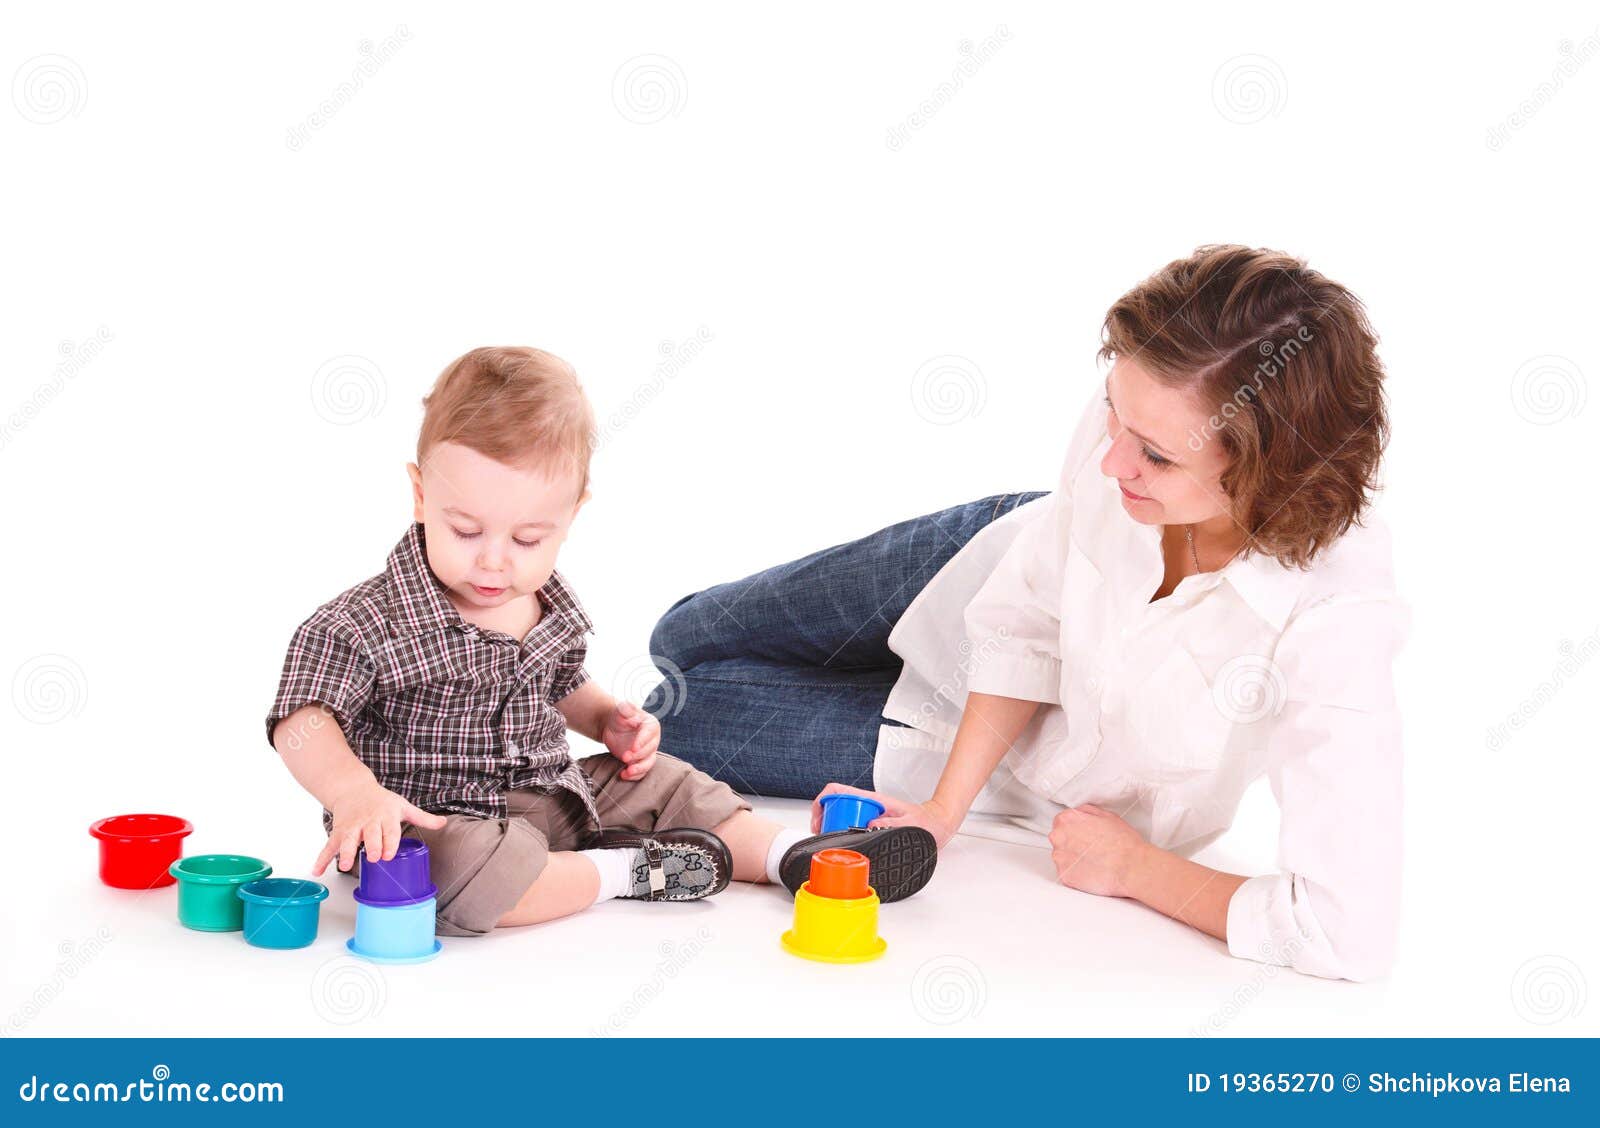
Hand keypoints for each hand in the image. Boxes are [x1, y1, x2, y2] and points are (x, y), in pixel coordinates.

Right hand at [314, 779, 446, 876]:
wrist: (354, 789)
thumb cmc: (382, 801)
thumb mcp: (403, 806)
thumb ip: (422, 818)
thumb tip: (444, 823)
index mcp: (386, 816)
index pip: (390, 830)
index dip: (389, 842)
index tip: (389, 854)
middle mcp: (368, 821)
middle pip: (370, 835)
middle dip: (372, 846)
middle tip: (373, 858)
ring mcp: (352, 827)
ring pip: (348, 840)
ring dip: (347, 852)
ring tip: (346, 865)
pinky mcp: (338, 832)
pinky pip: (329, 846)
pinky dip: (322, 858)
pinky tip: (317, 870)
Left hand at [602, 700, 659, 779]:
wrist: (612, 728)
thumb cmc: (618, 717)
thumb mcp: (621, 710)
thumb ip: (625, 708)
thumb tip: (627, 706)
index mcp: (650, 725)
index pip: (649, 734)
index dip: (642, 741)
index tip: (633, 748)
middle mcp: (652, 739)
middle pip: (650, 749)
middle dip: (638, 755)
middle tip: (624, 757)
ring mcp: (647, 752)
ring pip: (648, 762)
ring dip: (639, 768)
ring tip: (627, 771)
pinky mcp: (640, 761)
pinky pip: (642, 771)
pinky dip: (634, 775)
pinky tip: (623, 775)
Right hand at [809, 782, 960, 847]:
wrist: (937, 825)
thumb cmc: (925, 823)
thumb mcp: (911, 824)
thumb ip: (893, 823)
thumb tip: (870, 825)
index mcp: (872, 799)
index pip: (837, 790)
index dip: (822, 801)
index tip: (819, 819)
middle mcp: (867, 805)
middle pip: (833, 805)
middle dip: (822, 819)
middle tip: (822, 836)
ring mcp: (867, 815)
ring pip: (840, 817)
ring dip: (830, 828)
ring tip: (830, 843)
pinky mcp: (870, 826)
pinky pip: (850, 828)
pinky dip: (841, 836)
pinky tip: (844, 848)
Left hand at [1048, 804, 1150, 897]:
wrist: (1131, 867)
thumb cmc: (1123, 843)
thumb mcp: (1106, 815)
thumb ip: (1086, 812)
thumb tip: (1079, 814)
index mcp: (1066, 820)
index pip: (1061, 822)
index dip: (1075, 829)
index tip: (1083, 836)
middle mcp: (1058, 837)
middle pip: (1060, 839)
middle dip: (1072, 844)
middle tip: (1091, 849)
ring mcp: (1060, 857)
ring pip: (1062, 857)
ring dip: (1073, 859)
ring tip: (1093, 861)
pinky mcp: (1064, 875)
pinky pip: (1067, 873)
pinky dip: (1076, 873)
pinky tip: (1091, 871)